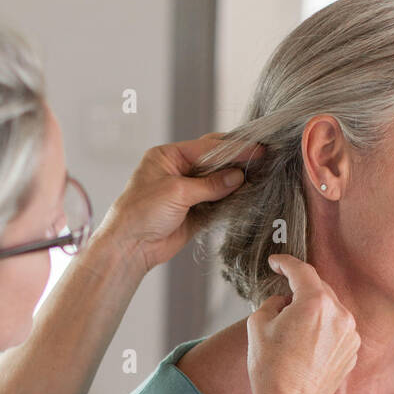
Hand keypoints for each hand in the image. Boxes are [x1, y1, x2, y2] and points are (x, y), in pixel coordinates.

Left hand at [100, 132, 260, 274]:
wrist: (130, 246)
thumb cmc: (141, 212)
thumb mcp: (176, 191)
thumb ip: (209, 185)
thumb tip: (237, 177)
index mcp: (168, 156)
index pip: (207, 148)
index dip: (234, 148)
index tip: (257, 149)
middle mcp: (178, 171)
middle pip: (214, 162)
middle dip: (237, 161)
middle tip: (263, 159)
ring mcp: (187, 193)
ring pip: (217, 183)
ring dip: (236, 182)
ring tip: (260, 177)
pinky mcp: (193, 213)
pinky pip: (216, 203)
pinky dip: (231, 201)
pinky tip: (246, 196)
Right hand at [246, 253, 359, 393]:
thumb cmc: (271, 369)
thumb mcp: (258, 325)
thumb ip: (272, 302)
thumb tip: (284, 301)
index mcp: (315, 303)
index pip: (301, 270)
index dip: (286, 263)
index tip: (277, 263)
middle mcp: (339, 314)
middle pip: (319, 288)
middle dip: (300, 290)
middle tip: (281, 301)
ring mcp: (350, 333)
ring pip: (330, 308)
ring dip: (313, 310)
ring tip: (293, 330)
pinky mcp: (353, 350)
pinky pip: (338, 328)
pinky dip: (324, 328)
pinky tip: (306, 345)